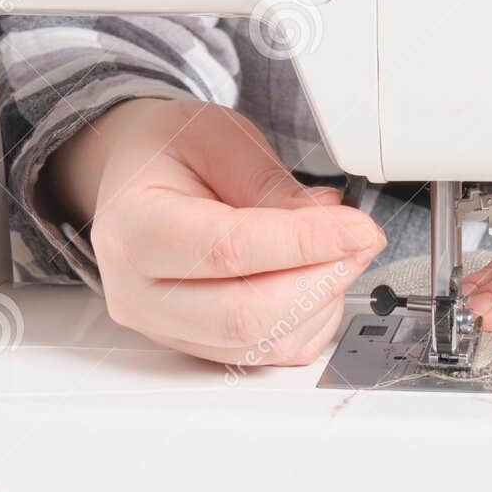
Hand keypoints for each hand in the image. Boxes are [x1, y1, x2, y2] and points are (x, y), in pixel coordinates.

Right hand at [42, 98, 385, 364]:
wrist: (132, 180)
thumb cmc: (165, 153)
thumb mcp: (216, 137)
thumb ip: (267, 181)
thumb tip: (328, 221)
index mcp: (132, 228)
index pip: (226, 249)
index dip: (304, 243)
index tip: (357, 228)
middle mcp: (137, 291)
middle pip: (243, 315)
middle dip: (319, 280)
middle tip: (360, 241)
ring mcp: (162, 327)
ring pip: (258, 343)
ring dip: (318, 304)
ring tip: (339, 254)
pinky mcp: (192, 345)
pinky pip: (263, 355)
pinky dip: (306, 324)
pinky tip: (317, 282)